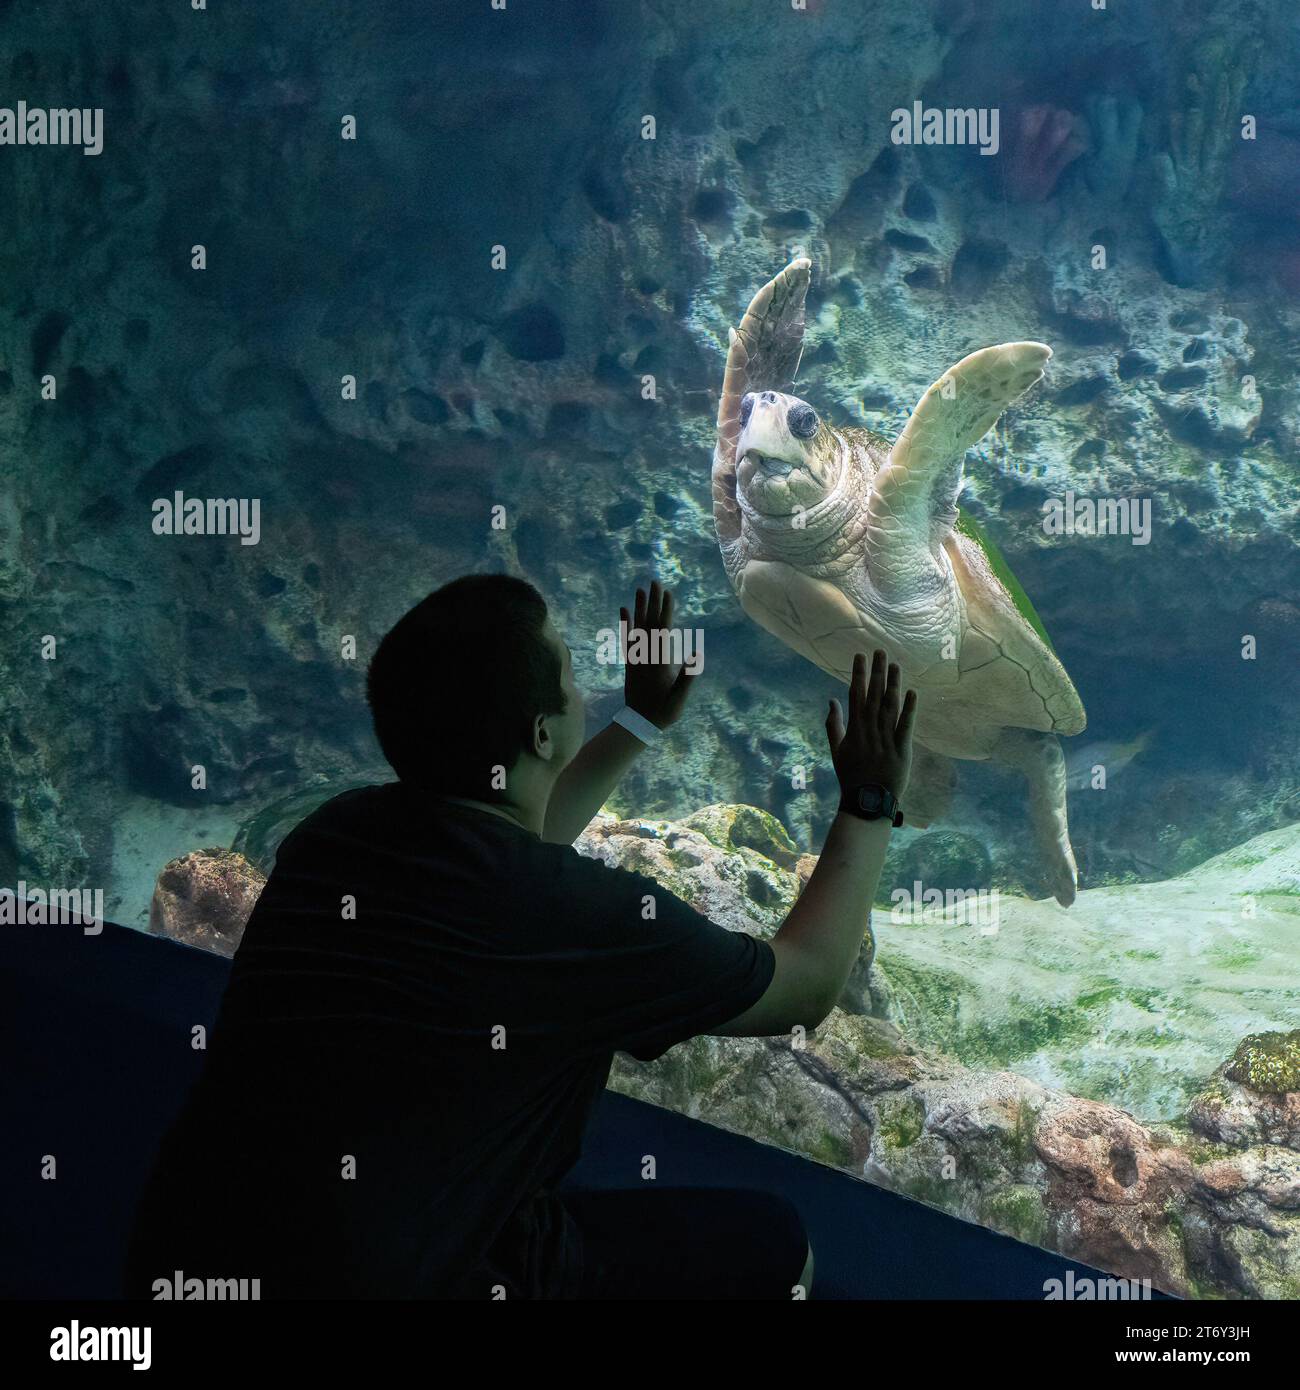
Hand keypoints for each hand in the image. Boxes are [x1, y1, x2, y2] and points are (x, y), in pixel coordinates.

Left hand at [620, 580, 698, 729]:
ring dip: (639, 607)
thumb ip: (687, 678)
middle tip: (654, 581)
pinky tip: (623, 609)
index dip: (665, 611)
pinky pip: (626, 639)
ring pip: (637, 627)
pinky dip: (625, 624)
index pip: (663, 631)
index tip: (668, 594)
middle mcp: (645, 655)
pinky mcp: (629, 661)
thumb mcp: (679, 699)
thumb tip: (695, 654)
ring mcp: (636, 657)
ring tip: (640, 589)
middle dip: (653, 602)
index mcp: (659, 662)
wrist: (638, 722)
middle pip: (649, 623)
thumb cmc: (663, 712)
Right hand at [826, 650, 916, 802]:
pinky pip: (906, 725)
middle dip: (877, 672)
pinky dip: (909, 708)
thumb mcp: (836, 750)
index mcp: (854, 729)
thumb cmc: (851, 775)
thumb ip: (833, 724)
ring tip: (895, 665)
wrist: (867, 800)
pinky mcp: (902, 749)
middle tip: (880, 651)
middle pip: (874, 695)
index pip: (856, 695)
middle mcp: (870, 730)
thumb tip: (831, 701)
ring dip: (893, 684)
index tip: (859, 656)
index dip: (858, 674)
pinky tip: (912, 692)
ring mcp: (886, 738)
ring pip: (890, 706)